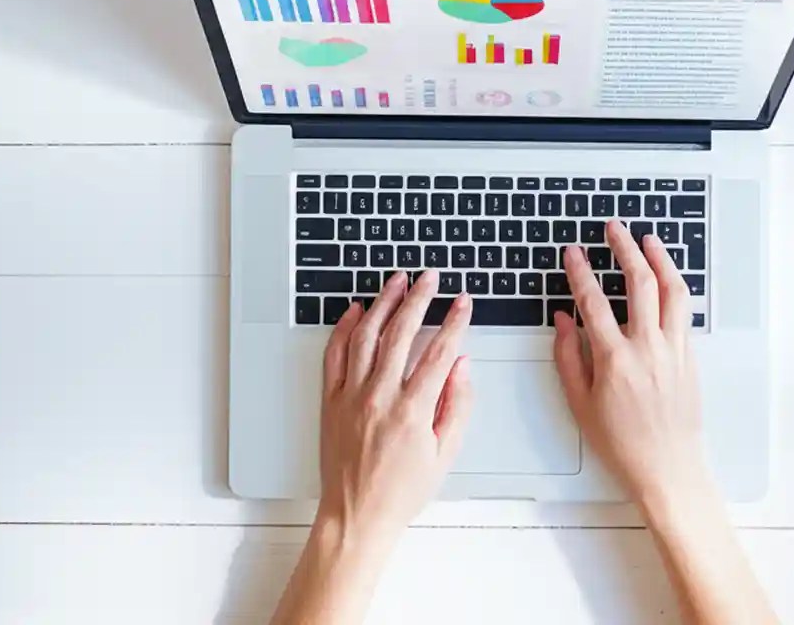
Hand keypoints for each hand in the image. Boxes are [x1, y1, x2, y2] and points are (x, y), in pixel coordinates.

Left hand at [318, 270, 473, 541]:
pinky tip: (354, 311)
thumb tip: (461, 366)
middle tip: (430, 277)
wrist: (356, 516)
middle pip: (400, 333)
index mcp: (412, 411)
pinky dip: (344, 329)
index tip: (463, 303)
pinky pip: (335, 355)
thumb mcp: (445, 454)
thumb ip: (458, 406)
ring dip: (382, 303)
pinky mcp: (331, 401)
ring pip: (365, 335)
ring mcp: (351, 396)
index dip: (454, 322)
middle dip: (418, 298)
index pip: (438, 352)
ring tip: (397, 282)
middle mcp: (379, 397)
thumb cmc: (401, 492)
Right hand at [552, 220, 709, 509]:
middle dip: (624, 248)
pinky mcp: (690, 356)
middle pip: (639, 282)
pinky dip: (674, 287)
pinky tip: (666, 277)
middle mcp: (648, 348)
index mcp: (615, 359)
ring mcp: (674, 349)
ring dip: (660, 258)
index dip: (580, 271)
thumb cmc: (622, 443)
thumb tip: (563, 320)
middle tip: (613, 229)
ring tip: (648, 239)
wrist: (667, 467)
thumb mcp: (580, 403)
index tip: (573, 253)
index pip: (593, 301)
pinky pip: (684, 310)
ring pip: (672, 290)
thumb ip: (568, 356)